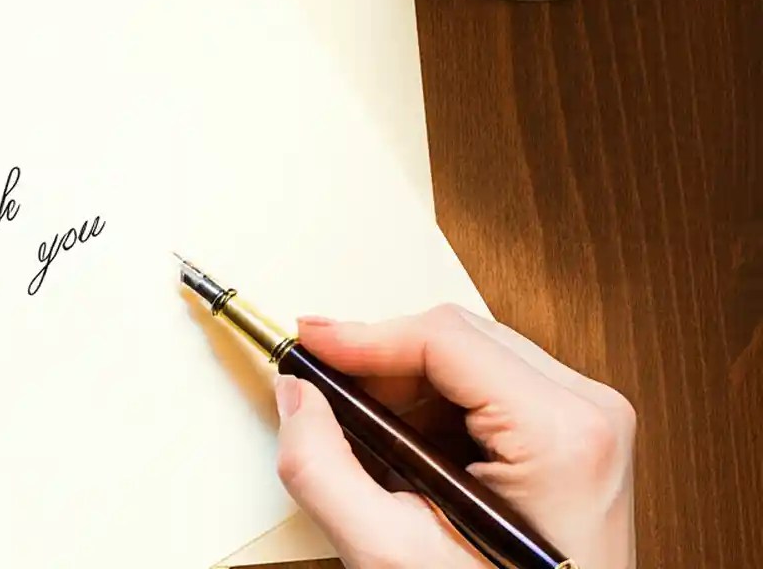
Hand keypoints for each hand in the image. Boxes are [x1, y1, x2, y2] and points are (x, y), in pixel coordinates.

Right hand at [274, 305, 635, 568]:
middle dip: (381, 361)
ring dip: (405, 385)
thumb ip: (323, 470)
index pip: (443, 338)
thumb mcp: (391, 555)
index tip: (307, 345)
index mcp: (560, 433)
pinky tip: (410, 449)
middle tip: (324, 395)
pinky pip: (490, 383)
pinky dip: (435, 404)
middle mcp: (588, 410)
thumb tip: (296, 397)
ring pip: (471, 354)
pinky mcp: (576, 431)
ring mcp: (587, 418)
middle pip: (457, 337)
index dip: (363, 336)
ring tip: (369, 437)